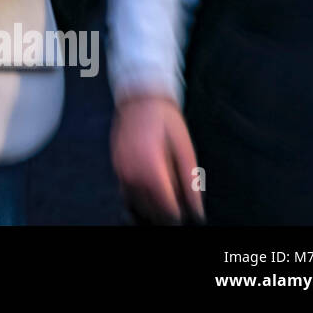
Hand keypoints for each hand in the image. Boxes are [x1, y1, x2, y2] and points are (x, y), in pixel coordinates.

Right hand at [111, 94, 205, 223]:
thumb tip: (196, 208)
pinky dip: (138, 195)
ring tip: (165, 197)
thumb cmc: (166, 120)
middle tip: (177, 203)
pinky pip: (126, 191)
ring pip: (135, 202)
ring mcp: (121, 168)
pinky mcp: (116, 165)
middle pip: (149, 208)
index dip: (178, 215)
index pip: (166, 206)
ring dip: (151, 205)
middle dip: (165, 211)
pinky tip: (150, 188)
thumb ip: (190, 182)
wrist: (141, 97)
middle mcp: (132, 171)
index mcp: (151, 167)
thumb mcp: (185, 149)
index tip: (186, 214)